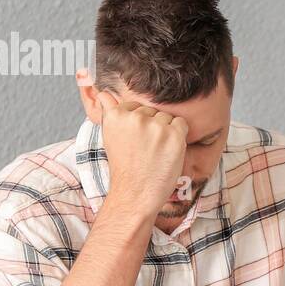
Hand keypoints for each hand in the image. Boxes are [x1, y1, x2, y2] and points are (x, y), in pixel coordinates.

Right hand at [95, 86, 188, 215]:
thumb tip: (103, 92)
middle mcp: (135, 117)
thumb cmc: (125, 166)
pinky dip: (179, 136)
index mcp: (116, 115)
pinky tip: (167, 151)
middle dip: (151, 128)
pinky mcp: (174, 134)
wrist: (136, 193)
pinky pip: (181, 123)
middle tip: (144, 150)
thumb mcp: (110, 135)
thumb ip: (108, 111)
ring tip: (155, 152)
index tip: (134, 142)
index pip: (135, 106)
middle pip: (152, 111)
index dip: (138, 124)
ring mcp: (156, 125)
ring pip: (167, 117)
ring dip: (165, 132)